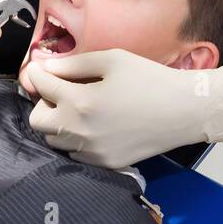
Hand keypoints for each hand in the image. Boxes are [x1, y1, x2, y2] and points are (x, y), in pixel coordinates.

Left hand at [24, 49, 222, 167]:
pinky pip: (76, 153)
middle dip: (44, 103)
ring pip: (55, 140)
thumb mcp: (112, 59)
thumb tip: (46, 67)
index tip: (43, 70)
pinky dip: (78, 139)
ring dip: (59, 122)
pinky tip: (97, 124)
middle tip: (63, 91)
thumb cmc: (151, 79)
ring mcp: (92, 152)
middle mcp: (80, 131)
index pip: (40, 86)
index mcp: (80, 101)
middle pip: (37, 120)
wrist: (185, 111)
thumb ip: (74, 64)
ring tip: (82, 107)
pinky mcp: (105, 163)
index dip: (38, 74)